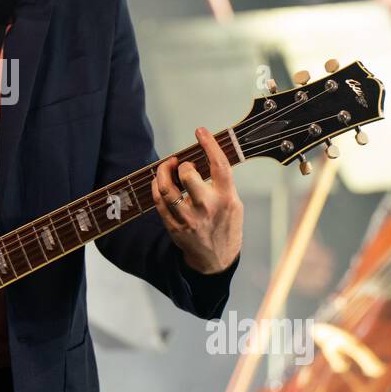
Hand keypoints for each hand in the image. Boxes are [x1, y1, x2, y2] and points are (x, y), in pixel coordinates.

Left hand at [151, 127, 242, 273]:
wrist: (217, 260)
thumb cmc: (226, 227)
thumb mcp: (234, 203)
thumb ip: (221, 183)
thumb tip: (205, 157)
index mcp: (226, 198)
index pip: (218, 164)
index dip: (209, 144)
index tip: (201, 132)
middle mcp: (207, 207)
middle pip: (187, 175)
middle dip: (182, 164)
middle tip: (182, 164)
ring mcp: (189, 218)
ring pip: (166, 189)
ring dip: (163, 173)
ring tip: (166, 167)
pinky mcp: (174, 226)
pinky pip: (159, 202)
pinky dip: (156, 188)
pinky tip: (160, 182)